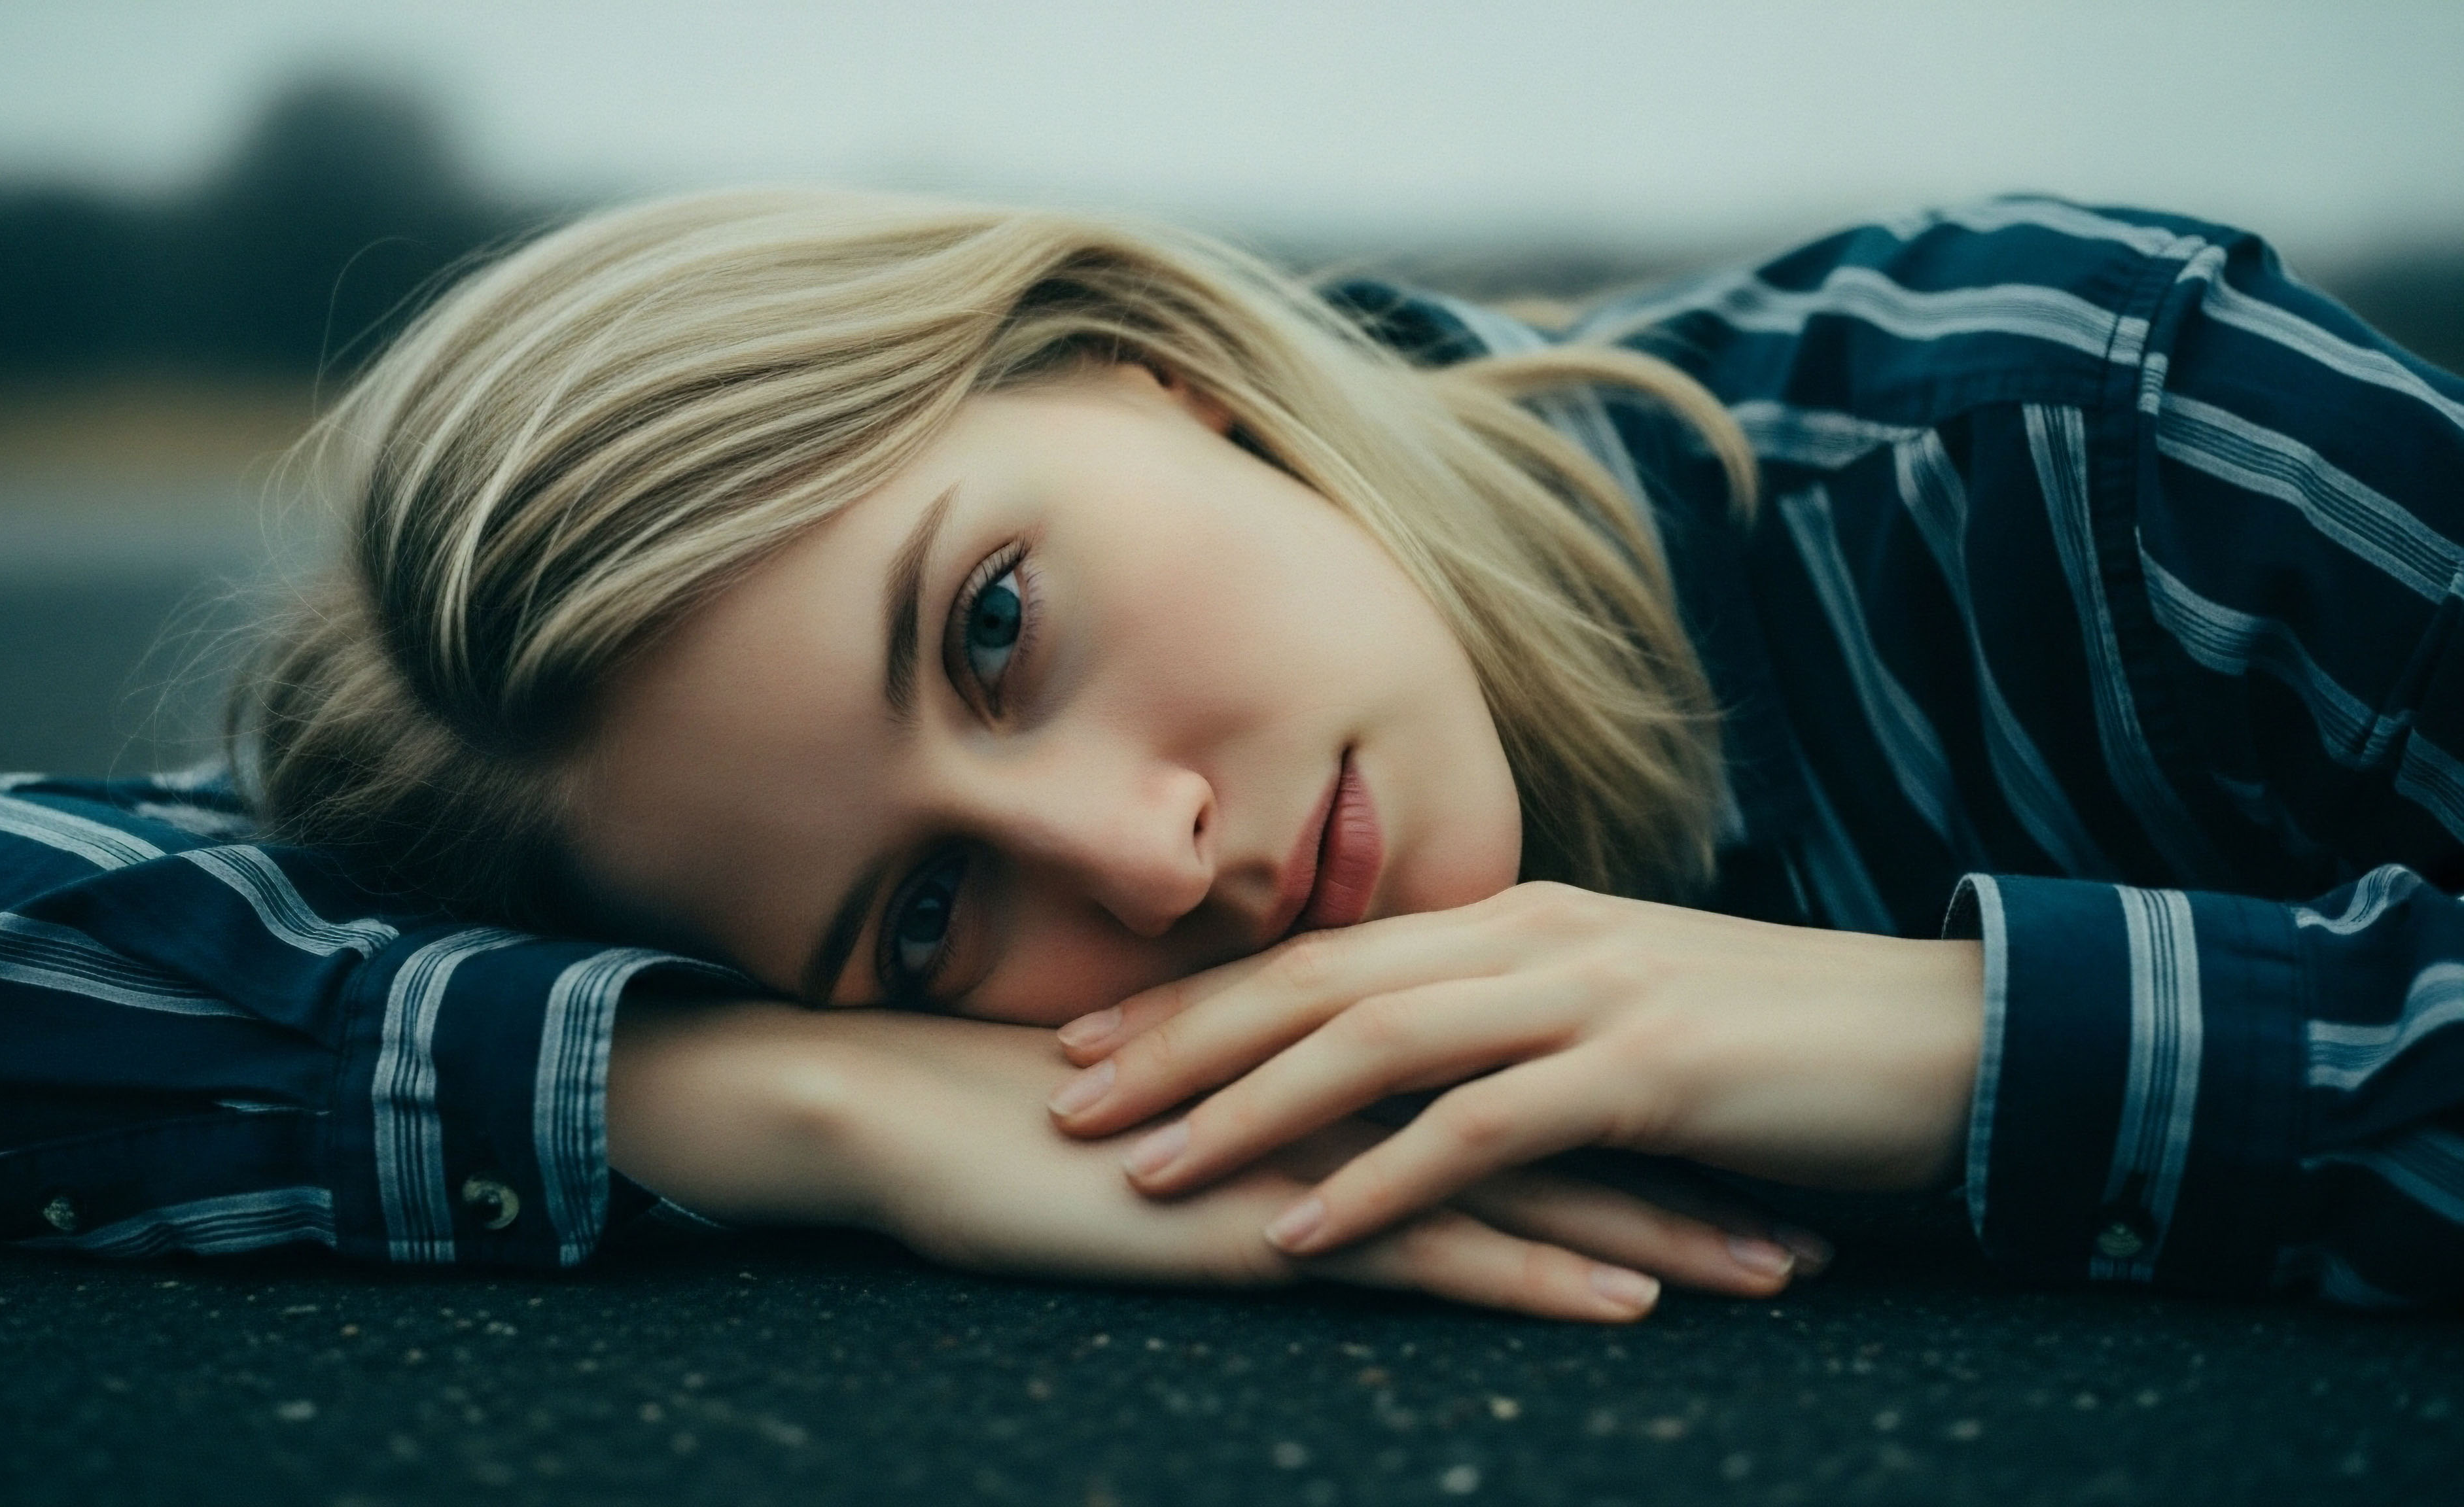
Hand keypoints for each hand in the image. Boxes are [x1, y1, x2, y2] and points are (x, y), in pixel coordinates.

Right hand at [604, 998, 1813, 1320]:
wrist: (907, 1111)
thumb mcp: (1200, 1114)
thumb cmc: (1040, 1121)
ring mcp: (1318, 1152)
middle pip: (1562, 1127)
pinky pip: (1424, 1252)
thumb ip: (1290, 1115)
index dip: (1645, 1112)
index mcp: (1345, 1062)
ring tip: (1783, 1271)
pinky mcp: (1265, 1218)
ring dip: (1662, 1233)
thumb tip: (1368, 1141)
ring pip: (1525, 1188)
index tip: (1757, 1144)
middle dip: (1704, 1174)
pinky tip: (1625, 1308)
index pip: (1524, 1080)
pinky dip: (1534, 1278)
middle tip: (1837, 1210)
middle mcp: (1352, 1092)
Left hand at [1047, 882, 1982, 1257]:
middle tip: (1064, 1092)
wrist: (1940, 1037)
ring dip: (1248, 1109)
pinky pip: (1479, 1131)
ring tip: (1144, 1167)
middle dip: (1180, 1040)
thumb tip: (1409, 1059)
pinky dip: (1379, 1181)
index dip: (1198, 995)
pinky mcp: (1643, 1075)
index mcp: (1512, 918)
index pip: (1320, 948)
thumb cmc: (1771, 1039)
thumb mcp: (1615, 1010)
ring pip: (1375, 1045)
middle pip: (1315, 981)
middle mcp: (1529, 938)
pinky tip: (1300, 1231)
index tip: (1092, 1036)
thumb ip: (1509, 1019)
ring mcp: (1586, 998)